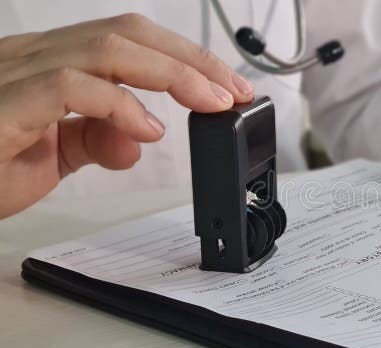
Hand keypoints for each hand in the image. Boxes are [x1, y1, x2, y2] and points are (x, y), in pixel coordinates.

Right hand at [0, 13, 254, 218]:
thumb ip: (94, 139)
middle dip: (191, 60)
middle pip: (127, 33)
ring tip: (209, 103)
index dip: (183, 57)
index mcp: (49, 65)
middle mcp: (32, 58)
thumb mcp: (50, 156)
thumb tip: (139, 136)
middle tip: (233, 91)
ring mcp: (15, 75)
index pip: (127, 39)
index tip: (227, 86)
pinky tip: (146, 129)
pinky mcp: (4, 104)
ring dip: (170, 74)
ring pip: (107, 48)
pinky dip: (117, 104)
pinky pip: (68, 87)